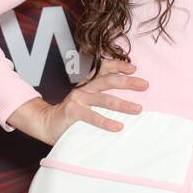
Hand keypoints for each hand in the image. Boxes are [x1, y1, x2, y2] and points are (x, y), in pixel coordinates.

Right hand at [8, 59, 148, 145]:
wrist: (46, 123)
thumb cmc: (71, 114)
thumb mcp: (87, 103)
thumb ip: (102, 99)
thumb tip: (129, 102)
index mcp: (88, 84)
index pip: (104, 69)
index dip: (118, 66)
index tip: (134, 68)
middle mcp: (84, 88)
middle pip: (108, 80)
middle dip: (128, 82)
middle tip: (145, 85)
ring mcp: (77, 99)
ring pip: (103, 99)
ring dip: (123, 104)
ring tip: (138, 109)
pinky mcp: (72, 111)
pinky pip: (92, 116)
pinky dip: (106, 121)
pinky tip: (118, 127)